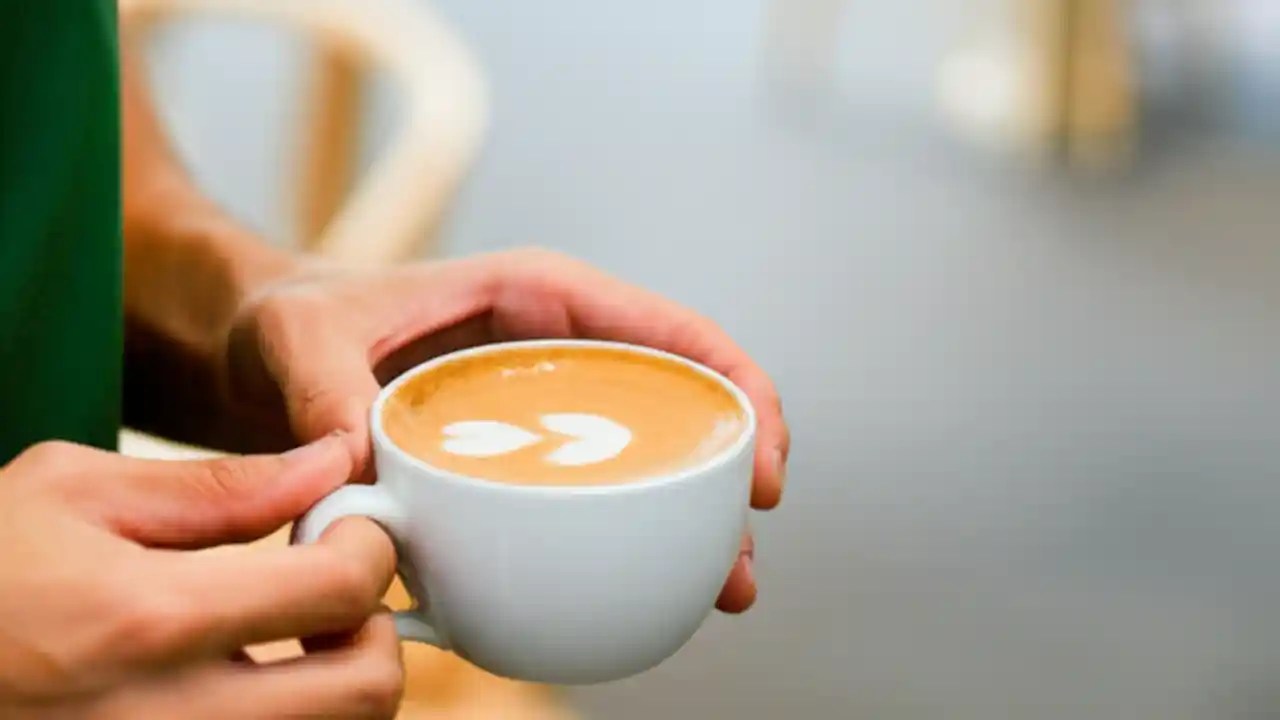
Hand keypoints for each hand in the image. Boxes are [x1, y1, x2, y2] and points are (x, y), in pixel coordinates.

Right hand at [0, 436, 401, 718]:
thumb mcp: (68, 495)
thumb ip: (217, 487)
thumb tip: (329, 462)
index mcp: (146, 621)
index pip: (342, 589)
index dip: (370, 545)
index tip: (344, 525)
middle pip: (367, 692)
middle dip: (374, 631)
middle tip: (331, 595)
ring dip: (337, 687)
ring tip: (284, 642)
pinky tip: (243, 686)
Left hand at [224, 249, 789, 612]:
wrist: (256, 351)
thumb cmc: (290, 319)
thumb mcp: (300, 341)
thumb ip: (326, 396)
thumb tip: (364, 484)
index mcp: (536, 295)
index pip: (668, 331)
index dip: (737, 390)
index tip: (763, 467)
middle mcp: (557, 348)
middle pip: (680, 404)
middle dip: (731, 475)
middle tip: (744, 561)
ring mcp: (545, 406)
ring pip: (649, 456)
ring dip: (692, 519)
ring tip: (721, 591)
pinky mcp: (520, 456)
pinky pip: (594, 491)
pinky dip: (628, 538)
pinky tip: (640, 590)